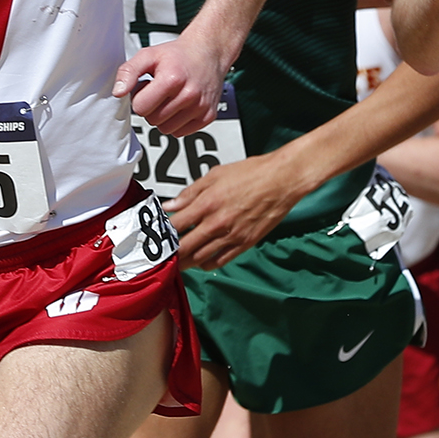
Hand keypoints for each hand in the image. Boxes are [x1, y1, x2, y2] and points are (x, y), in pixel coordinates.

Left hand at [116, 36, 224, 137]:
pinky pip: (181, 132)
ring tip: (170, 98)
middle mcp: (189, 94)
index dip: (139, 98)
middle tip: (159, 92)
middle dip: (151, 108)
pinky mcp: (208, 116)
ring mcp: (200, 107)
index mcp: (172, 79)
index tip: (147, 88)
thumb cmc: (179, 55)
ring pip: (166, 130)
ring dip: (163, 117)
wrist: (209, 52)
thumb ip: (128, 71)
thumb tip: (118, 92)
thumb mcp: (149, 55)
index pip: (140, 108)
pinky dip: (177, 122)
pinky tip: (180, 106)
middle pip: (153, 120)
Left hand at [168, 152, 310, 269]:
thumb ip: (191, 191)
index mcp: (207, 203)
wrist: (282, 180)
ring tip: (177, 261)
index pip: (175, 226)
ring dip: (185, 262)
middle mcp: (217, 223)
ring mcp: (231, 236)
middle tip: (162, 255)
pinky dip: (206, 264)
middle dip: (170, 254)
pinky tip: (201, 260)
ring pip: (199, 258)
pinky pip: (220, 261)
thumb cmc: (254, 173)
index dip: (161, 233)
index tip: (156, 235)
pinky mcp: (244, 243)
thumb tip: (172, 204)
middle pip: (184, 248)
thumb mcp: (216, 174)